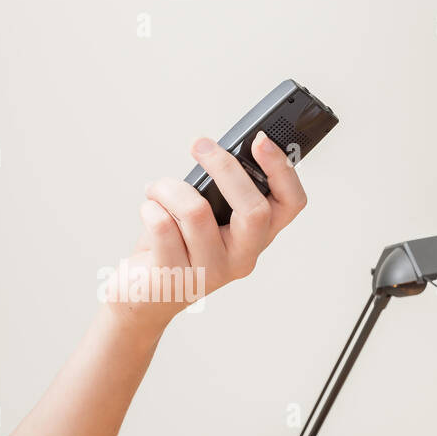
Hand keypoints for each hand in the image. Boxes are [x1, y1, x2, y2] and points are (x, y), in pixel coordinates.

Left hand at [101, 132, 307, 333]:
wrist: (146, 295)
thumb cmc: (177, 246)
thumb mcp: (209, 215)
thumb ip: (220, 191)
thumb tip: (217, 150)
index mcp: (258, 236)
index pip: (290, 204)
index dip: (283, 170)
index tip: (261, 140)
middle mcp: (242, 256)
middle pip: (254, 210)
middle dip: (225, 169)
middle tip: (200, 145)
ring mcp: (211, 271)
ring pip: (195, 210)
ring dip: (168, 188)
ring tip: (158, 190)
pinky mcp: (176, 277)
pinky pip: (162, 225)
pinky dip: (149, 207)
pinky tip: (150, 213)